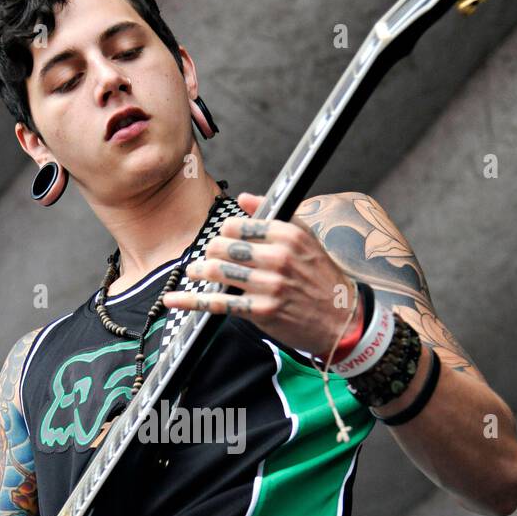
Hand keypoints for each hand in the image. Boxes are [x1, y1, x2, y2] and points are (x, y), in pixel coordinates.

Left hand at [162, 191, 358, 356]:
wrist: (341, 318)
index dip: (225, 233)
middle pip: (224, 247)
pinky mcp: (262, 310)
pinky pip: (220, 303)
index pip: (238, 226)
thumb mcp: (306, 238)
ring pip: (219, 272)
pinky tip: (175, 299)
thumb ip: (275, 215)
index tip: (223, 240)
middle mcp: (279, 257)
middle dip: (211, 252)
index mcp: (288, 234)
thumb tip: (245, 197)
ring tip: (194, 272)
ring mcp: (270, 285)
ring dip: (200, 272)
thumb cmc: (322, 277)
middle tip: (209, 257)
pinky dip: (192, 301)